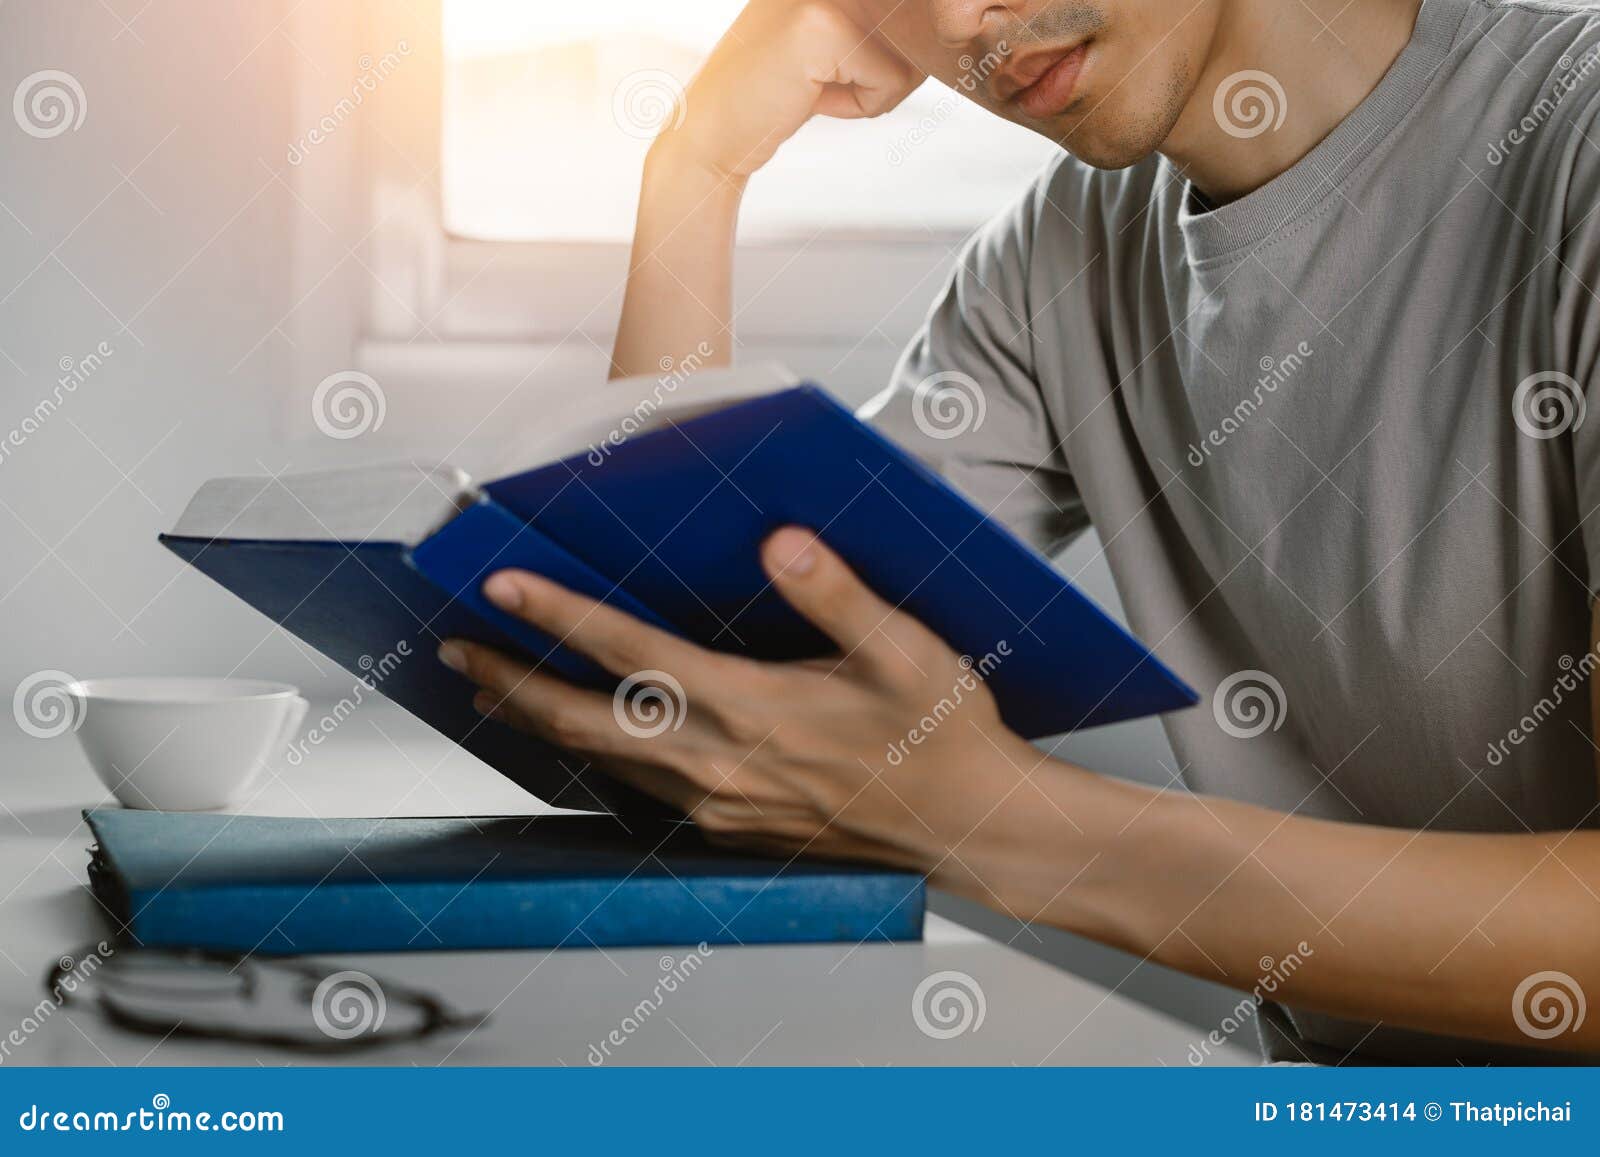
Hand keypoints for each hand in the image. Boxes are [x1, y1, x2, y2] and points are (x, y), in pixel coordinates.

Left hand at [436, 527, 1031, 869]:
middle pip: (588, 718)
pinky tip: (581, 742)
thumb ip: (838, 594)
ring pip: (604, 758)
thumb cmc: (942, 737)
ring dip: (541, 721)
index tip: (505, 584)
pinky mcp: (731, 824)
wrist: (967, 826)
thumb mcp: (908, 650)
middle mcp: (723, 760)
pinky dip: (593, 759)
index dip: (562, 616)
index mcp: (756, 707)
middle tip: (456, 647)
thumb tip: (782, 542)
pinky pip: (641, 789)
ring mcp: (721, 801)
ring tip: (492, 689)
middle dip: (513, 679)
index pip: (633, 652)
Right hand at [660, 0, 924, 178]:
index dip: (903, 49)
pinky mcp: (825, 27)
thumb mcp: (833, 42)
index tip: (848, 70)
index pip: (914, 12)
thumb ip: (882, 25)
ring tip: (814, 85)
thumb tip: (957, 27)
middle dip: (887, 71)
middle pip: (918, 30)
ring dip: (871, 90)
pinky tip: (809, 98)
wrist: (712, 133)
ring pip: (909, 58)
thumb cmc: (775, 92)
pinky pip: (888, 83)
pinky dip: (857, 106)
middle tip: (823, 79)